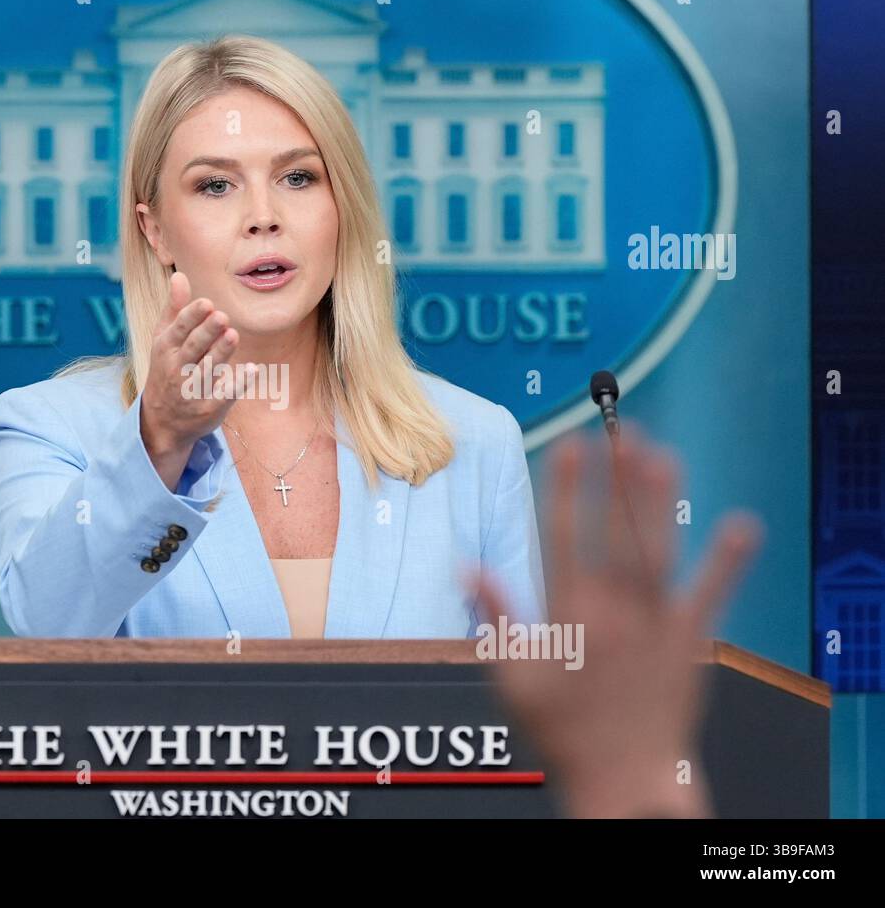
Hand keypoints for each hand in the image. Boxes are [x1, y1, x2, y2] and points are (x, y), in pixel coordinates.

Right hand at [139, 271, 247, 489]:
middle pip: (193, 348)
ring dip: (220, 354)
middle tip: (223, 316)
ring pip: (208, 370)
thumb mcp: (163, 341)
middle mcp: (177, 370)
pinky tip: (253, 370)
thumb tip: (179, 275)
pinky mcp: (209, 409)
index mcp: (166, 349)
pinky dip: (237, 384)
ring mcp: (192, 391)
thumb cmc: (166, 370)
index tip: (206, 303)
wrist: (161, 422)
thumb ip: (174, 310)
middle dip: (206, 333)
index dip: (191, 317)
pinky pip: (224, 395)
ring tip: (233, 335)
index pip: (178, 330)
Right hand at [467, 422, 763, 817]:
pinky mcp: (689, 641)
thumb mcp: (511, 677)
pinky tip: (740, 525)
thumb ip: (495, 616)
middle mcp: (612, 609)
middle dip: (616, 478)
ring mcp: (654, 623)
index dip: (565, 486)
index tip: (569, 443)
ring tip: (662, 453)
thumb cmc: (561, 731)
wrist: (623, 781)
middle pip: (614, 530)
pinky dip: (725, 561)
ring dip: (659, 501)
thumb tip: (467, 567)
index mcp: (566, 614)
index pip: (563, 535)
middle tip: (621, 428)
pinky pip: (708, 596)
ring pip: (657, 550)